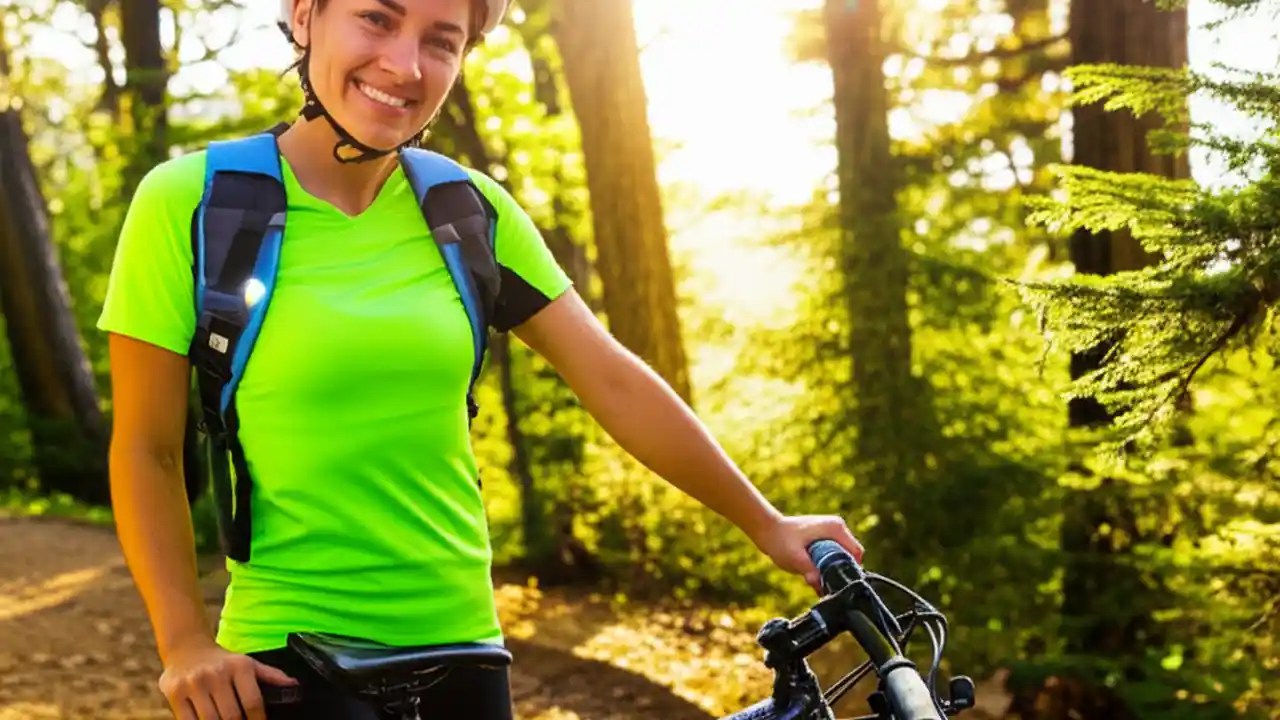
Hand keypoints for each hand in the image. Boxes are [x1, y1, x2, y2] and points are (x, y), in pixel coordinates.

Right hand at [158, 638, 297, 719]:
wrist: (186, 648)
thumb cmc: (222, 661)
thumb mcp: (247, 664)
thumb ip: (270, 675)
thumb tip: (294, 685)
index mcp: (239, 666)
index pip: (253, 702)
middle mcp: (216, 673)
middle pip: (232, 715)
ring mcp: (194, 684)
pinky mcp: (174, 693)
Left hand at [747, 514, 864, 593]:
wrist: (767, 530)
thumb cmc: (780, 541)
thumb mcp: (794, 558)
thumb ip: (809, 571)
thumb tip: (821, 586)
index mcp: (836, 528)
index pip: (856, 552)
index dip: (850, 569)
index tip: (835, 581)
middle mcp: (838, 527)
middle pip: (850, 556)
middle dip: (839, 570)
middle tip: (822, 581)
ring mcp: (832, 531)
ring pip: (842, 556)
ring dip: (831, 568)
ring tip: (814, 575)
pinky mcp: (826, 537)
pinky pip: (834, 554)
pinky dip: (826, 564)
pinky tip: (812, 571)